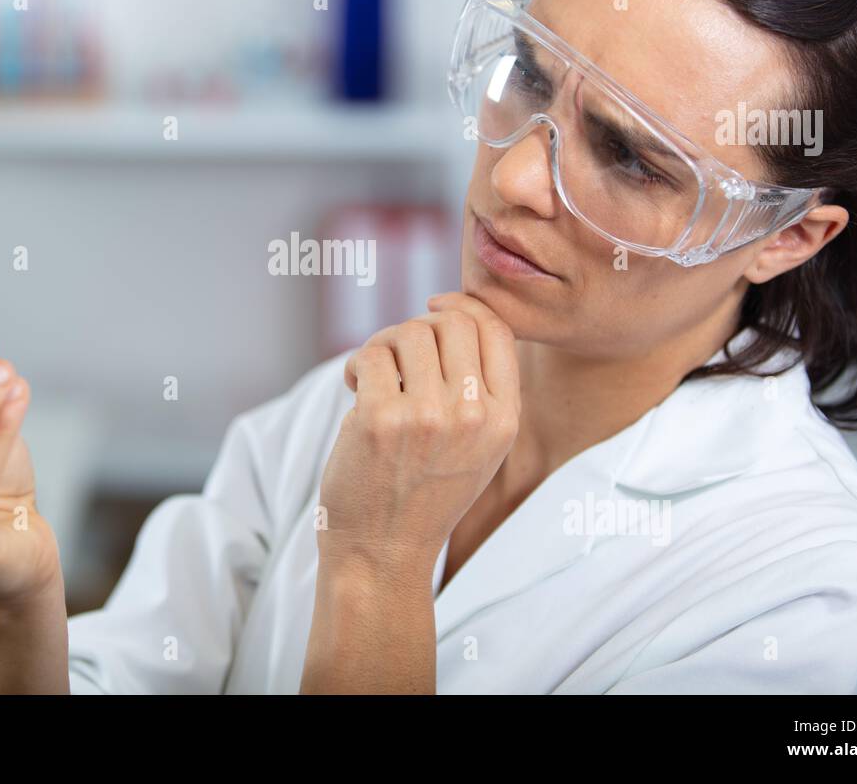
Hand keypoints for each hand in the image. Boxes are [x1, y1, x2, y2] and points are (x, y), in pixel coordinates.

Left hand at [316, 291, 520, 581]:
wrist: (383, 550)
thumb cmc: (424, 492)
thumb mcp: (479, 446)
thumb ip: (478, 389)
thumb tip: (451, 312)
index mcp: (504, 419)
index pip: (496, 330)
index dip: (463, 306)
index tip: (432, 307)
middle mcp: (473, 416)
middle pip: (451, 323)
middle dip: (416, 328)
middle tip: (394, 356)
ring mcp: (427, 418)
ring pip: (408, 333)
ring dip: (382, 345)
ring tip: (372, 375)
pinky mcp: (381, 421)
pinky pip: (369, 356)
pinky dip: (355, 365)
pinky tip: (353, 388)